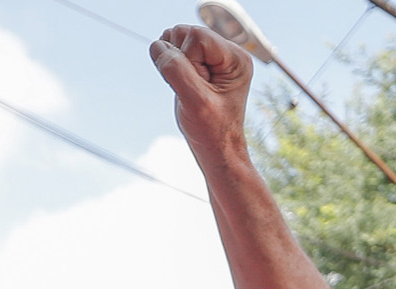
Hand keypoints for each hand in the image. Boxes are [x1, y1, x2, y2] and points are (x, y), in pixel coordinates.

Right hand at [151, 24, 255, 157]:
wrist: (217, 148)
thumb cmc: (212, 130)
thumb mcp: (195, 101)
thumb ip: (176, 71)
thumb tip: (158, 46)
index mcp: (236, 58)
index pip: (197, 36)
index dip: (187, 60)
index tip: (197, 87)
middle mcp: (228, 52)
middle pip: (185, 32)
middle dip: (179, 60)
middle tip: (191, 89)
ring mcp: (214, 56)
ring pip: (177, 38)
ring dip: (173, 64)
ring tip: (188, 88)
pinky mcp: (201, 62)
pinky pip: (173, 50)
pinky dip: (171, 67)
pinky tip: (184, 85)